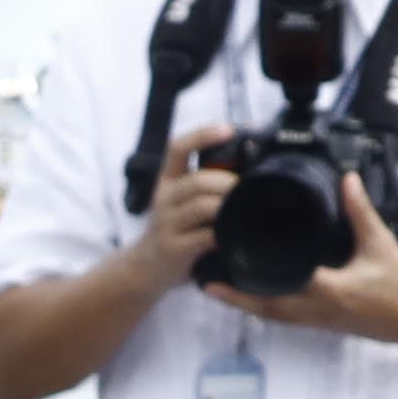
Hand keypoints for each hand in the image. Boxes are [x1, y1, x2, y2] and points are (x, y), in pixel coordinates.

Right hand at [132, 125, 241, 283]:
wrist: (146, 269)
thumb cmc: (176, 231)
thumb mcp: (181, 202)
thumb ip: (206, 186)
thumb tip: (249, 169)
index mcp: (168, 181)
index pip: (178, 149)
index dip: (202, 136)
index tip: (228, 129)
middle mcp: (164, 198)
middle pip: (198, 180)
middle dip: (229, 183)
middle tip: (251, 188)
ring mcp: (167, 224)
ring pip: (202, 206)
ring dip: (228, 206)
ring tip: (247, 209)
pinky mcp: (174, 248)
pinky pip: (204, 237)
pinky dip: (224, 233)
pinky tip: (235, 235)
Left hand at [222, 176, 397, 344]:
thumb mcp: (379, 243)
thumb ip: (360, 211)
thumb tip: (346, 179)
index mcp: (329, 289)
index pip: (283, 282)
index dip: (255, 274)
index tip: (233, 257)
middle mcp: (316, 310)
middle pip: (264, 306)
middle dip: (235, 296)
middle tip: (207, 281)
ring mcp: (315, 321)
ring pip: (270, 316)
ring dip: (243, 305)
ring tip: (217, 290)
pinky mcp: (318, 325)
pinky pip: (282, 319)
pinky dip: (262, 309)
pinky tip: (249, 300)